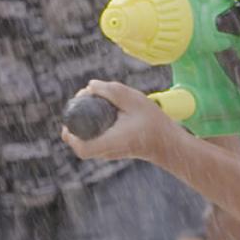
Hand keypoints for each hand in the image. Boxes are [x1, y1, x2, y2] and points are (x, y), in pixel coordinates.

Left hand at [61, 80, 180, 162]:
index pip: (82, 147)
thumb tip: (90, 86)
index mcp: (111, 142)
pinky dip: (92, 126)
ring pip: (86, 141)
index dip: (70, 133)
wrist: (169, 143)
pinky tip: (101, 111)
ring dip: (84, 123)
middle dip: (76, 121)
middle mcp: (107, 151)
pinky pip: (94, 140)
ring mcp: (109, 153)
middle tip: (85, 98)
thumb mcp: (135, 101)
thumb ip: (113, 91)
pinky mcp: (112, 149)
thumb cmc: (154, 122)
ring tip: (93, 102)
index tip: (73, 113)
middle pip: (80, 143)